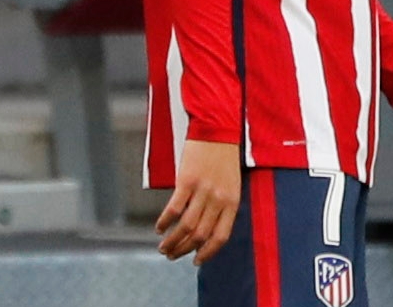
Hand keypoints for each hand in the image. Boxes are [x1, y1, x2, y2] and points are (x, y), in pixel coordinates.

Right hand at [156, 139, 240, 263]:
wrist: (218, 129)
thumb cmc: (224, 158)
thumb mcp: (231, 184)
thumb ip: (222, 205)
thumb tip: (206, 229)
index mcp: (232, 201)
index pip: (221, 236)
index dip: (207, 253)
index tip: (196, 261)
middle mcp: (219, 198)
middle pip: (200, 235)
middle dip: (184, 250)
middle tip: (171, 255)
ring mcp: (203, 190)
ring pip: (186, 226)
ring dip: (173, 241)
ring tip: (163, 247)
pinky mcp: (187, 181)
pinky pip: (174, 209)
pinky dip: (165, 222)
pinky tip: (159, 227)